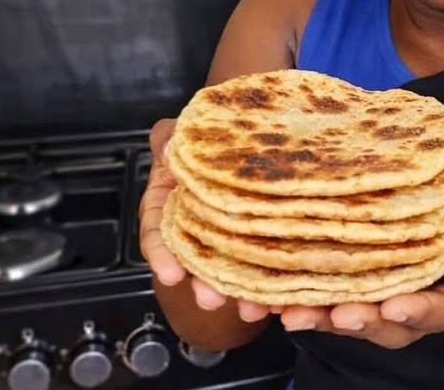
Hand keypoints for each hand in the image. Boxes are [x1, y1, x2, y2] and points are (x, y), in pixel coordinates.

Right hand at [138, 118, 276, 321]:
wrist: (256, 136)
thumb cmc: (210, 138)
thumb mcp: (184, 134)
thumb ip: (170, 139)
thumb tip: (169, 142)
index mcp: (172, 203)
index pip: (159, 231)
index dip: (163, 254)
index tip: (171, 274)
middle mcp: (199, 224)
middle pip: (196, 259)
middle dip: (204, 282)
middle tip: (211, 299)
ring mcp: (232, 235)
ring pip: (233, 268)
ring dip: (240, 292)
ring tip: (250, 309)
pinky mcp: (264, 239)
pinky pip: (268, 263)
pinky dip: (274, 283)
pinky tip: (284, 297)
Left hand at [278, 181, 443, 347]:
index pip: (436, 310)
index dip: (415, 310)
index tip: (394, 305)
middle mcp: (414, 306)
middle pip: (384, 324)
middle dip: (354, 320)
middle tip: (331, 314)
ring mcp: (382, 298)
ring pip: (350, 316)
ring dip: (317, 314)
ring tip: (285, 307)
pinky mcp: (356, 284)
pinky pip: (328, 295)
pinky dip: (299, 294)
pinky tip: (268, 290)